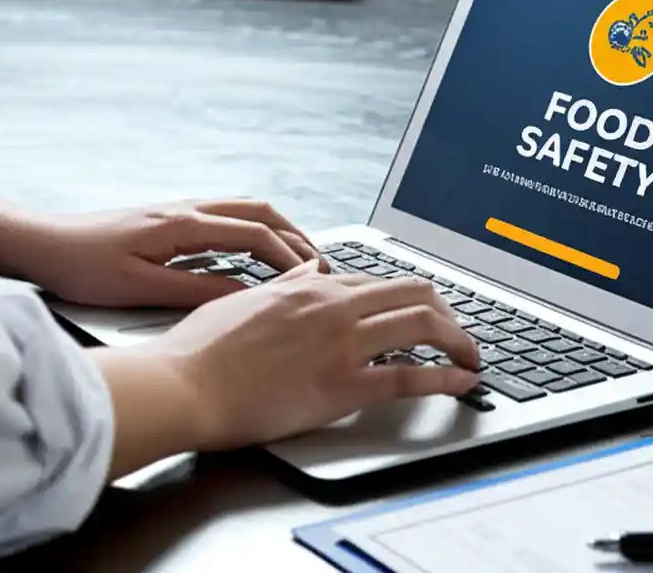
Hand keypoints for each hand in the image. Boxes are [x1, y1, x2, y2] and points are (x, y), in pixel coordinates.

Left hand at [22, 199, 326, 308]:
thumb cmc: (80, 267)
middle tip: (320, 263)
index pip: (254, 235)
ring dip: (277, 228)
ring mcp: (177, 210)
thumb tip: (244, 297)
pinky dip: (253, 229)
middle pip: (259, 212)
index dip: (289, 257)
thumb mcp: (141, 289)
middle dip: (296, 235)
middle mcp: (185, 209)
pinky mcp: (167, 219)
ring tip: (298, 256)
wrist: (39, 244)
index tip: (313, 279)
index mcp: (183, 225)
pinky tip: (253, 252)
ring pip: (243, 209)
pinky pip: (225, 216)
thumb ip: (196, 292)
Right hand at [103, 264, 479, 461]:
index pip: (378, 281)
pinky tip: (462, 382)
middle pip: (415, 291)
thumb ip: (286, 283)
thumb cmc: (201, 350)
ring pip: (423, 324)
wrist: (181, 386)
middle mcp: (333, 307)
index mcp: (309, 286)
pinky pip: (410, 376)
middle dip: (447, 310)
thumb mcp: (245, 300)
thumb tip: (312, 265)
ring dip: (458, 339)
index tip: (425, 311)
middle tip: (458, 332)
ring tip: (470, 356)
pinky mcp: (341, 385)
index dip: (410, 296)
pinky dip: (445, 377)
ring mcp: (341, 344)